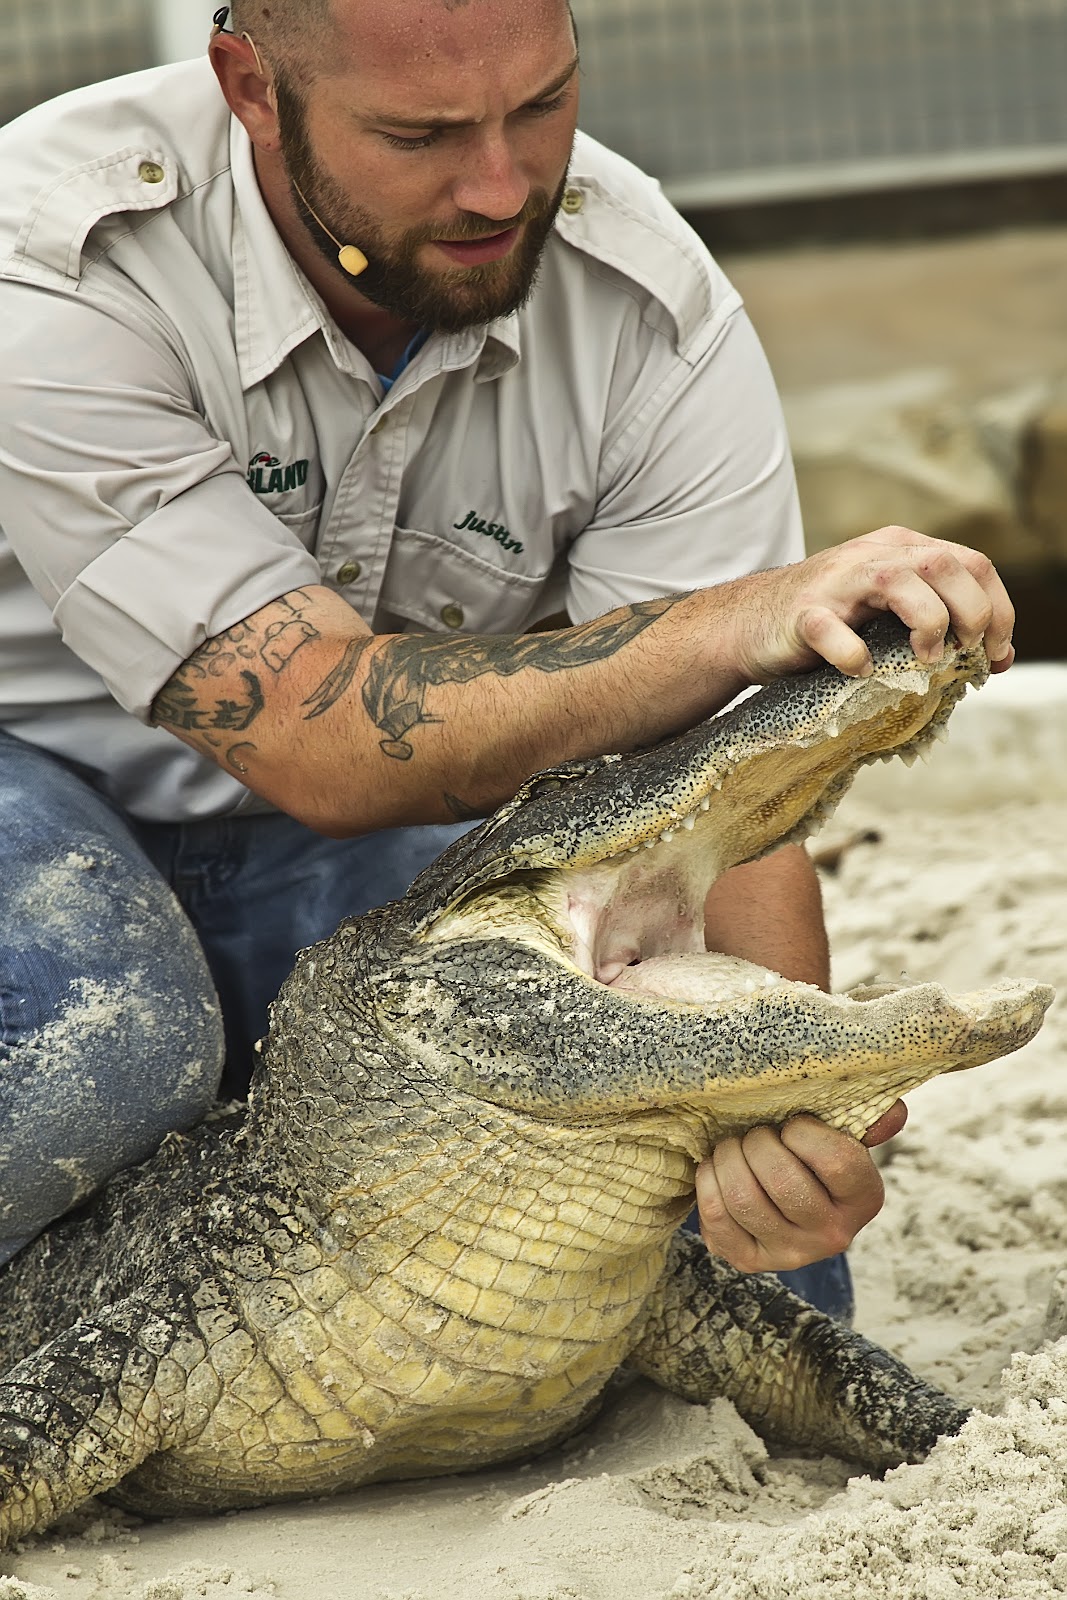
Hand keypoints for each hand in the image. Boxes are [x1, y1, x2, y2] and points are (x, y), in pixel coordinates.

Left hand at [694, 1101, 906, 1272]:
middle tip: (756, 1133)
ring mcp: (789, 1254)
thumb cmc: (814, 1156)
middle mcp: (831, 1235)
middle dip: (758, 1142)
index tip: (792, 1125)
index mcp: (864, 1199)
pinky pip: (716, 1216)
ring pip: (744, 1198)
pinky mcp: (748, 1261)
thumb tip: (891, 1113)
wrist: (788, 1203)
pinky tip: (717, 1168)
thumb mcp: (845, 1136)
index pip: (838, 1162)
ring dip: (729, 1158)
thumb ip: (867, 1120)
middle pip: (782, 1181)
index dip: (804, 1133)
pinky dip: (709, 1180)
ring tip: (734, 1146)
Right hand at [730, 527, 1013, 683]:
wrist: (748, 626)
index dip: (1000, 610)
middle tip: (964, 656)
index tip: (997, 655)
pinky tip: (859, 671)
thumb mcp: (889, 610)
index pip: (974, 564)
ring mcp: (836, 581)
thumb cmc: (827, 624)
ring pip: (902, 581)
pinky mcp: (803, 613)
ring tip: (924, 662)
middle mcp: (872, 555)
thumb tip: (999, 656)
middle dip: (974, 616)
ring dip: (928, 625)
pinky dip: (854, 658)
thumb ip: (939, 619)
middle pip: (948, 566)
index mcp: (901, 549)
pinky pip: (835, 632)